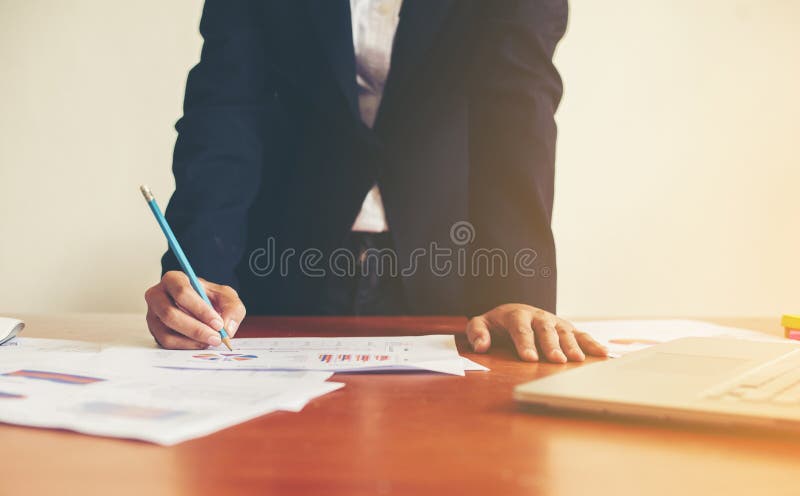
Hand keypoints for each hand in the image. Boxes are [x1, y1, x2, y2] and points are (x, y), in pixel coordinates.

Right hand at [144, 271, 245, 349]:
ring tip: (210, 341)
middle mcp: (157, 295)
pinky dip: (185, 346)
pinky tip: (200, 343)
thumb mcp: (226, 297)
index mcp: (173, 279)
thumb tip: (227, 328)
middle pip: (170, 314)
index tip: (218, 323)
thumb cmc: (210, 298)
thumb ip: (232, 308)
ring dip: (191, 341)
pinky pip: (166, 343)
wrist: (200, 307)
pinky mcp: (154, 331)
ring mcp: (152, 315)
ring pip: (166, 332)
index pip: (182, 293)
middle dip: (196, 329)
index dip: (200, 310)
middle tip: (216, 338)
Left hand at [466, 304, 607, 362]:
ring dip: (572, 345)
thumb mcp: (481, 323)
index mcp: (516, 314)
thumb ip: (477, 332)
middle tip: (557, 361)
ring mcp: (554, 322)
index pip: (520, 328)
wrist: (514, 312)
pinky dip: (591, 343)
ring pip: (564, 332)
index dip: (525, 343)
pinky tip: (602, 354)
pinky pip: (580, 334)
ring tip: (578, 360)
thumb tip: (481, 346)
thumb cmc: (497, 324)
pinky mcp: (566, 328)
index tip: (529, 358)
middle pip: (546, 330)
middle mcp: (538, 316)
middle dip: (552, 345)